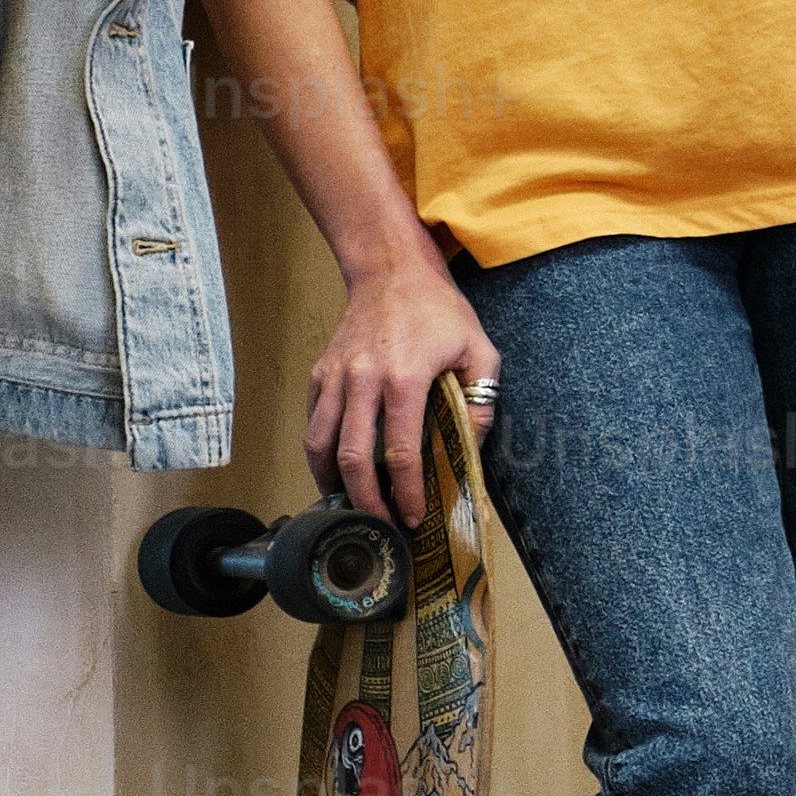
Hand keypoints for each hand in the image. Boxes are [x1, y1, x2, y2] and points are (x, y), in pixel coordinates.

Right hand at [305, 251, 502, 521]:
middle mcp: (363, 380)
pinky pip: (312, 423)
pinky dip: (319, 453)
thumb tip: (473, 445)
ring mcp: (335, 377)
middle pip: (352, 458)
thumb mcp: (478, 349)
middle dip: (364, 499)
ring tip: (350, 506)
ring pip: (320, 444)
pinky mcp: (320, 374)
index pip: (401, 452)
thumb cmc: (438, 311)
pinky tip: (334, 470)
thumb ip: (482, 398)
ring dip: (332, 482)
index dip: (406, 491)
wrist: (391, 271)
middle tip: (378, 524)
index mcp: (405, 378)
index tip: (411, 515)